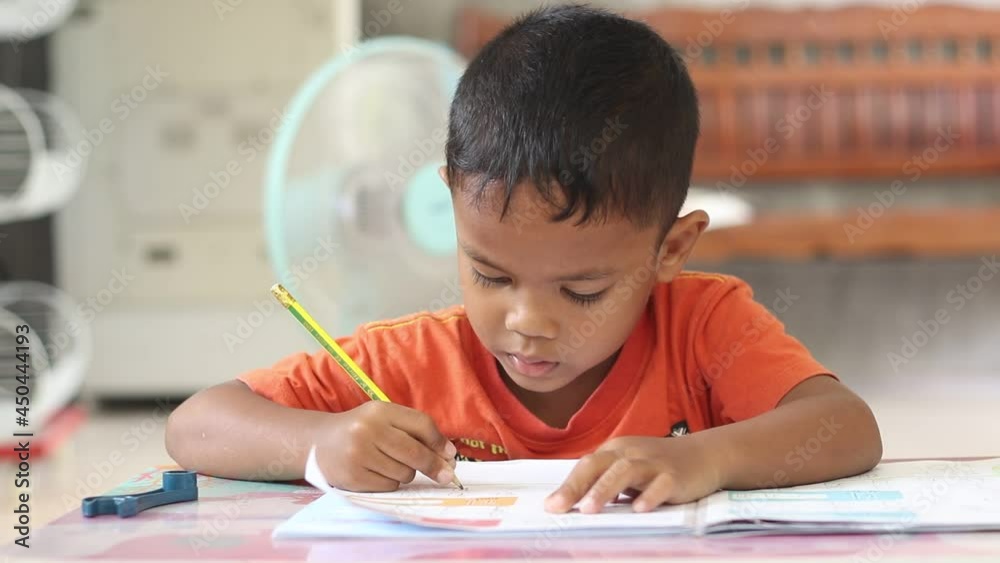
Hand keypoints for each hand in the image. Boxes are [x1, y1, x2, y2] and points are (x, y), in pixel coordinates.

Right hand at [317, 402, 456, 491]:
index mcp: (380, 410)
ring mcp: (358, 454)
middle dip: (434, 466)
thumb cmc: (360, 430)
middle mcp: (368, 430)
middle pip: (415, 452)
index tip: (450, 455)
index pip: (421, 424)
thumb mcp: (383, 420)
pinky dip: (390, 483)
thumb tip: (447, 455)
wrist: (319, 443)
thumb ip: (413, 431)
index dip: (439, 441)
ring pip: (404, 473)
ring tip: (389, 464)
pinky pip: (388, 486)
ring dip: (406, 473)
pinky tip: (377, 473)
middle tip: (446, 476)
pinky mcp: (352, 477)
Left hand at [544, 435, 724, 513]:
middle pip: (598, 465)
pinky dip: (649, 495)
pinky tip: (639, 509)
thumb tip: (573, 505)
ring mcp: (653, 463)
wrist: (705, 454)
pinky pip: (660, 484)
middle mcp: (630, 453)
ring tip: (589, 509)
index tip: (550, 507)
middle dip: (576, 486)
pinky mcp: (675, 475)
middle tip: (558, 507)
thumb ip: (605, 483)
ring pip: (624, 471)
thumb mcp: (629, 469)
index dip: (567, 486)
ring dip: (604, 489)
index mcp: (615, 451)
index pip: (585, 466)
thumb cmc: (659, 466)